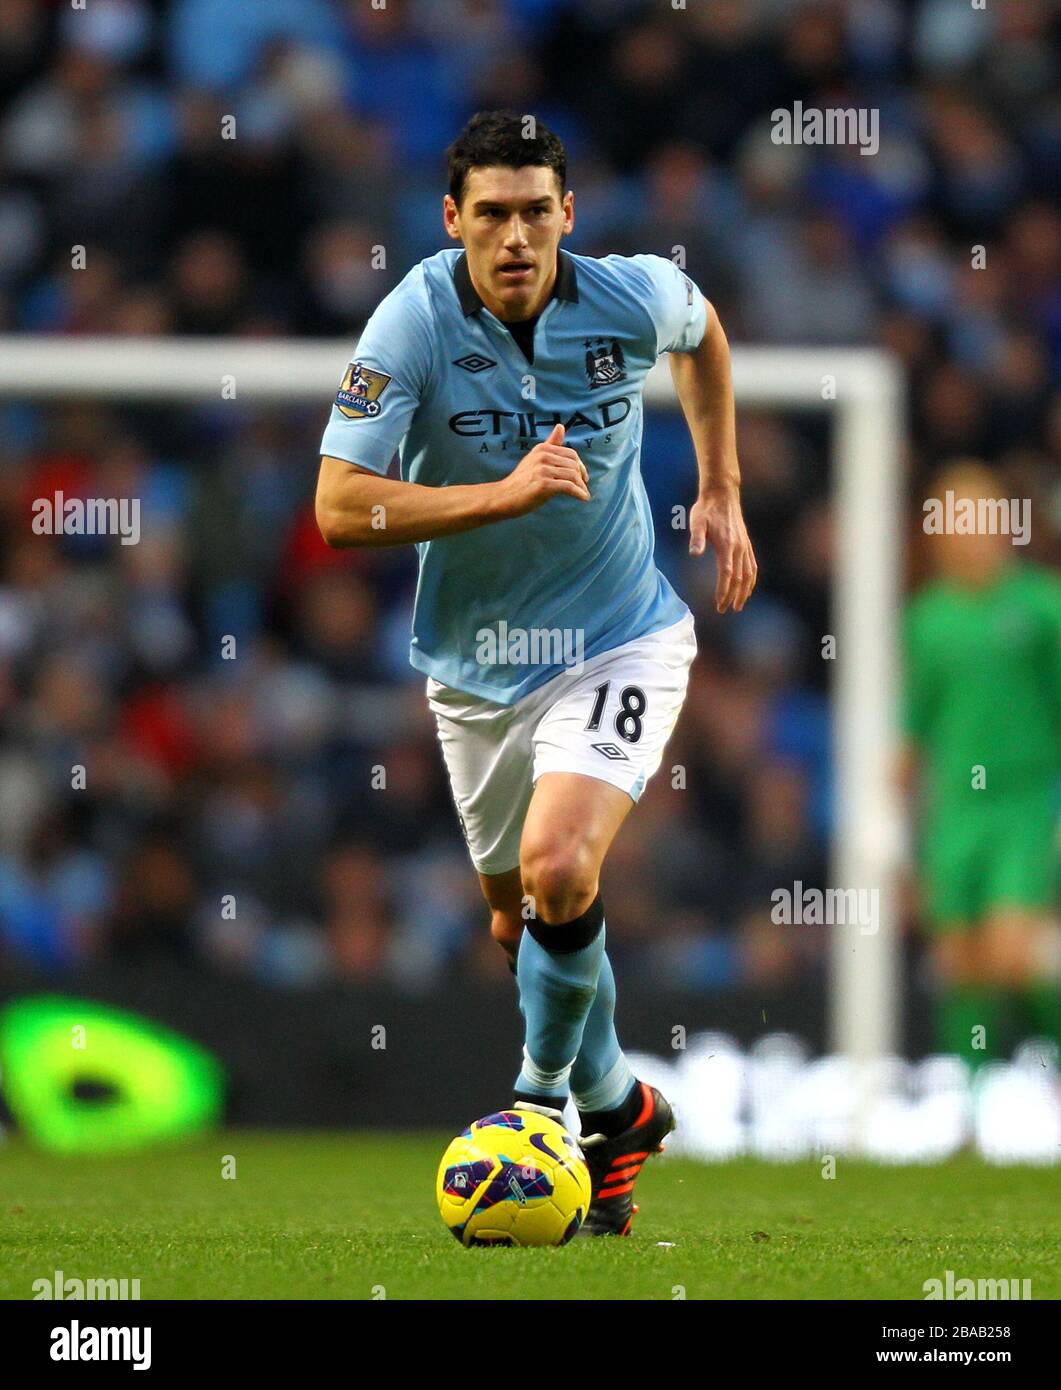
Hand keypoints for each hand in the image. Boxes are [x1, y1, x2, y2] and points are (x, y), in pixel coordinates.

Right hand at [494, 423, 589, 517]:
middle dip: (581, 476)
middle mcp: (543, 456)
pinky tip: (584, 499)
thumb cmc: (521, 481)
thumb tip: (561, 426)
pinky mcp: (543, 484)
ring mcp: (542, 470)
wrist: (503, 497)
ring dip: (581, 487)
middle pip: (573, 464)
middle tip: (583, 487)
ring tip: (584, 495)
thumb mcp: (535, 458)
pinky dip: (579, 493)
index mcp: (542, 448)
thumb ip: (551, 444)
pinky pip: (568, 487)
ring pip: (573, 475)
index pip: (571, 454)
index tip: (583, 477)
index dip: (580, 466)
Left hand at [689, 484, 756, 612]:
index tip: (719, 604)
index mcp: (727, 545)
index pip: (727, 574)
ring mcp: (745, 546)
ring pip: (749, 574)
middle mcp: (739, 547)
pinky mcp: (746, 544)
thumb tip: (695, 554)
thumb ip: (696, 539)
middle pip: (740, 578)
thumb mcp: (696, 521)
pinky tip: (748, 588)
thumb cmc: (706, 509)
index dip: (724, 591)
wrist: (722, 494)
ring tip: (739, 605)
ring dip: (745, 591)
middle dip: (733, 596)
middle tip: (726, 610)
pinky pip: (752, 565)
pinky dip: (751, 579)